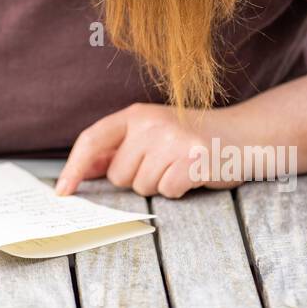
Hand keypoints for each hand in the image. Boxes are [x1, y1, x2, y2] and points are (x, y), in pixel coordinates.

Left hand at [55, 102, 243, 198]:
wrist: (243, 135)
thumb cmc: (192, 139)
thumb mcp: (152, 134)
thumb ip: (117, 150)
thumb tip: (81, 170)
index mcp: (136, 115)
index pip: (92, 140)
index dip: (74, 167)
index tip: (63, 190)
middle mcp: (150, 124)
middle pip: (118, 175)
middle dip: (137, 179)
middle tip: (164, 164)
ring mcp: (172, 141)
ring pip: (142, 187)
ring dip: (159, 185)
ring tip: (179, 167)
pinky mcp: (191, 161)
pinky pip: (167, 192)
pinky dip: (178, 191)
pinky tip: (191, 176)